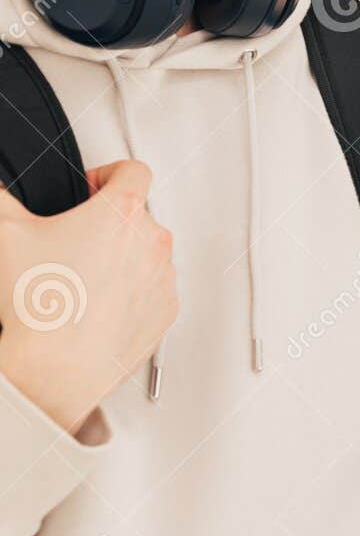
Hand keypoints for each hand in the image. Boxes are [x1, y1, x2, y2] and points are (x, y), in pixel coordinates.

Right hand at [0, 160, 177, 434]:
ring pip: (147, 254)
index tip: (91, 191)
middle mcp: (153, 241)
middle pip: (138, 216)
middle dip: (108, 223)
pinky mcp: (167, 309)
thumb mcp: (6, 232)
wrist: (57, 365)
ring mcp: (164, 276)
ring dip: (123, 257)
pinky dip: (133, 291)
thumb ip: (2, 197)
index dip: (107, 175)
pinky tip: (98, 303)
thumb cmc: (40, 303)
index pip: (133, 171)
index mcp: (122, 212)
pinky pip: (154, 289)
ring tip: (83, 278)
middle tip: (74, 242)